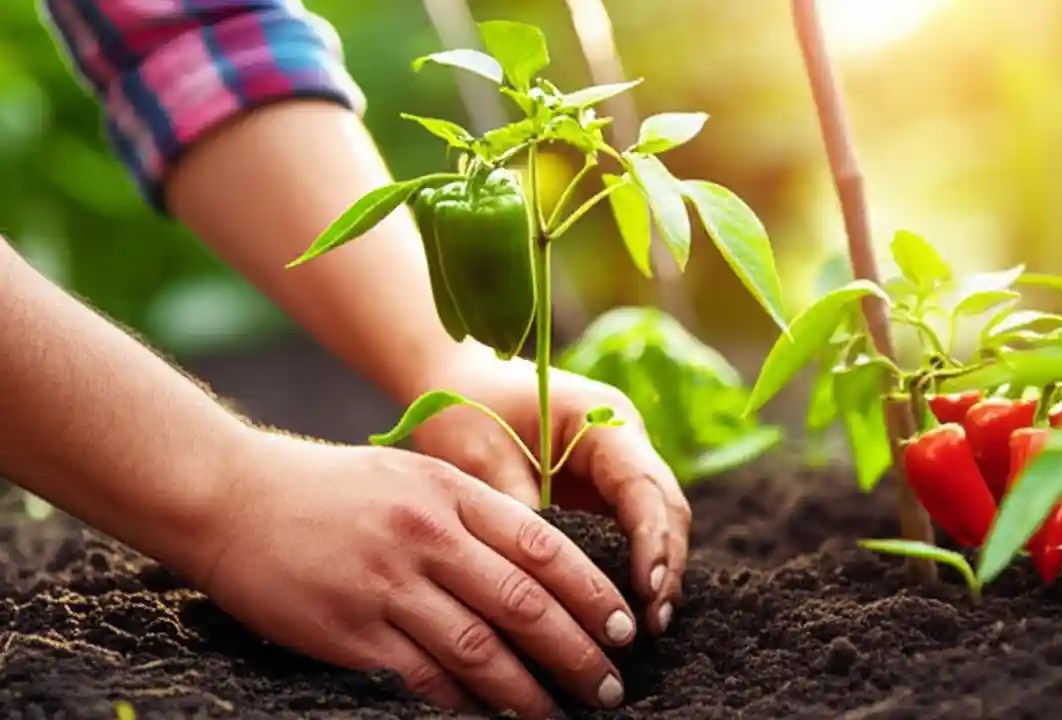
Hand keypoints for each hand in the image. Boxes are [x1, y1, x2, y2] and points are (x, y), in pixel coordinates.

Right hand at [194, 430, 638, 717]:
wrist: (232, 496)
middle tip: (612, 687)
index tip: (624, 628)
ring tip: (561, 714)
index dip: (592, 592)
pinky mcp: (350, 630)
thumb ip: (471, 514)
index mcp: (449, 492)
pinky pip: (423, 677)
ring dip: (530, 690)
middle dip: (578, 650)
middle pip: (524, 601)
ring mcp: (388, 583)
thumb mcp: (411, 477)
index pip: (543, 546)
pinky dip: (463, 703)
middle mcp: (427, 534)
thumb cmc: (329, 489)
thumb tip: (540, 567)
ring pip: (481, 647)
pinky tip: (488, 718)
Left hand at [410, 343, 689, 634]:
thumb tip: (543, 576)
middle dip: (664, 565)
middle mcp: (625, 443)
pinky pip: (630, 531)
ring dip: (654, 573)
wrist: (456, 382)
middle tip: (652, 624)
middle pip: (664, 507)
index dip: (652, 539)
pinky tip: (622, 610)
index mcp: (604, 419)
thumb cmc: (466, 408)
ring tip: (645, 630)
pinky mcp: (604, 491)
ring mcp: (619, 468)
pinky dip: (631, 568)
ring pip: (656, 523)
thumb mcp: (481, 457)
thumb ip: (517, 509)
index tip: (645, 590)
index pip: (644, 485)